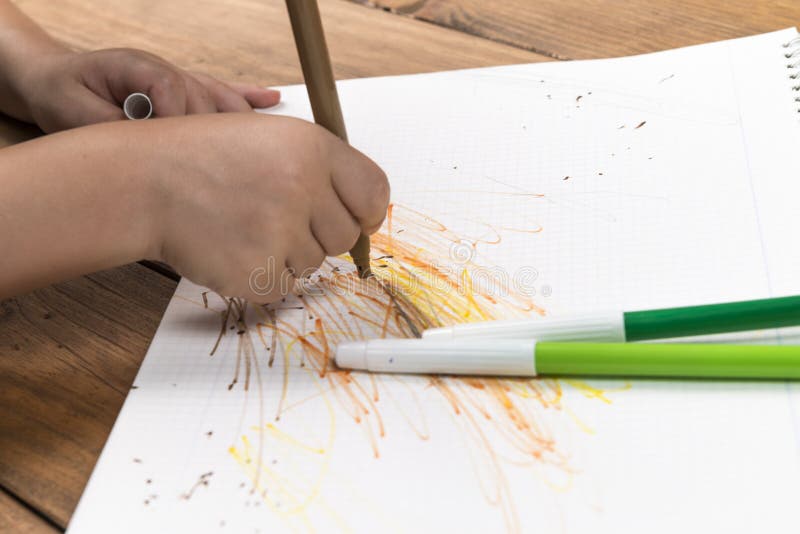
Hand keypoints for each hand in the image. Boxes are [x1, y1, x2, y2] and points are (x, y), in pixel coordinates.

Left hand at [16, 48, 280, 131]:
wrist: (55, 80)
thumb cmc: (63, 93)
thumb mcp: (72, 112)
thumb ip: (109, 125)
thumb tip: (145, 145)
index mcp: (137, 67)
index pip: (173, 89)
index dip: (178, 119)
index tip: (177, 150)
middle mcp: (165, 70)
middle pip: (205, 97)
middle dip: (215, 132)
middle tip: (224, 169)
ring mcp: (178, 77)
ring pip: (220, 96)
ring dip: (241, 121)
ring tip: (266, 146)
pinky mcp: (184, 89)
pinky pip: (221, 91)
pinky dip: (247, 97)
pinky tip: (272, 99)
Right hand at [143, 113, 388, 302]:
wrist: (145, 181)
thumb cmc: (204, 156)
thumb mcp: (270, 136)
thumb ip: (321, 168)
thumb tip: (365, 213)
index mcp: (312, 148)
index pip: (375, 192)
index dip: (368, 212)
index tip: (359, 220)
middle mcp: (302, 187)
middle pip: (345, 236)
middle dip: (319, 234)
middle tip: (277, 217)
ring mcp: (279, 232)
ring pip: (313, 264)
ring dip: (286, 254)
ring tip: (244, 225)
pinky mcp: (257, 271)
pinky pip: (283, 287)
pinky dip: (261, 275)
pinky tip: (232, 247)